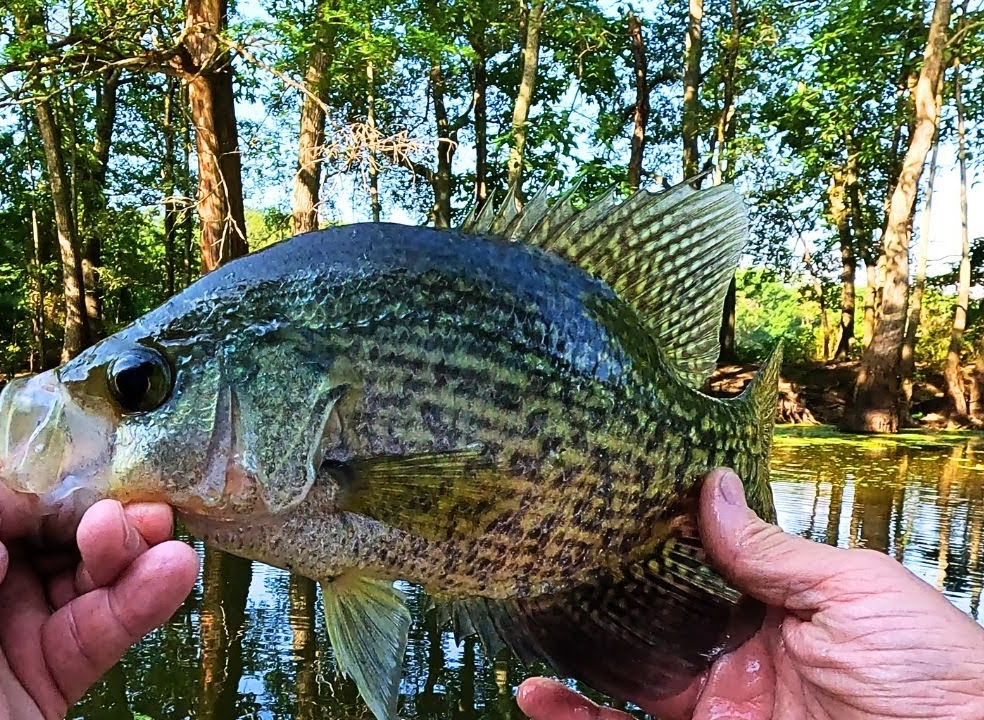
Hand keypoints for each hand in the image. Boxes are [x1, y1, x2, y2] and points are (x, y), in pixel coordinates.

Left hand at [0, 446, 198, 718]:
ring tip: (153, 534)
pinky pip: (104, 633)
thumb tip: (80, 492)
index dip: (88, 481)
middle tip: (144, 506)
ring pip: (101, 582)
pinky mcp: (44, 683)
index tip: (130, 467)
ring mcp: (17, 630)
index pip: (44, 496)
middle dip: (118, 514)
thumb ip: (20, 485)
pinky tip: (169, 570)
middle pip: (79, 535)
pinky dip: (144, 600)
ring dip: (135, 551)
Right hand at [516, 468, 983, 719]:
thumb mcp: (852, 588)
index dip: (646, 543)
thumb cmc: (930, 667)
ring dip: (572, 658)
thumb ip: (769, 549)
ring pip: (627, 678)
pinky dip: (581, 716)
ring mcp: (719, 706)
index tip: (596, 511)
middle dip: (596, 596)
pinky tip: (540, 698)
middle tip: (542, 565)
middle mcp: (736, 655)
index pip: (693, 568)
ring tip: (524, 627)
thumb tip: (708, 487)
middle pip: (649, 620)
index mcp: (771, 607)